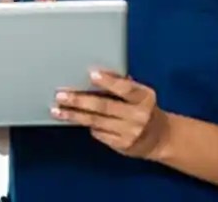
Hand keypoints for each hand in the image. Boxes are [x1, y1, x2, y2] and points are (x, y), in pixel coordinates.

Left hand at [52, 70, 171, 159]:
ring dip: (75, 115)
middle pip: (104, 106)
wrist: (160, 138)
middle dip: (80, 100)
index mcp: (144, 97)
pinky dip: (87, 126)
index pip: (125, 88)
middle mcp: (138, 115)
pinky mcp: (122, 145)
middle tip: (61, 95)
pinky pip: (99, 134)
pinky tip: (74, 120)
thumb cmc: (144, 108)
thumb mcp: (140, 94)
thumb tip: (99, 72)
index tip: (91, 74)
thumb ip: (123, 84)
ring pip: (97, 122)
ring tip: (57, 110)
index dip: (108, 81)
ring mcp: (130, 132)